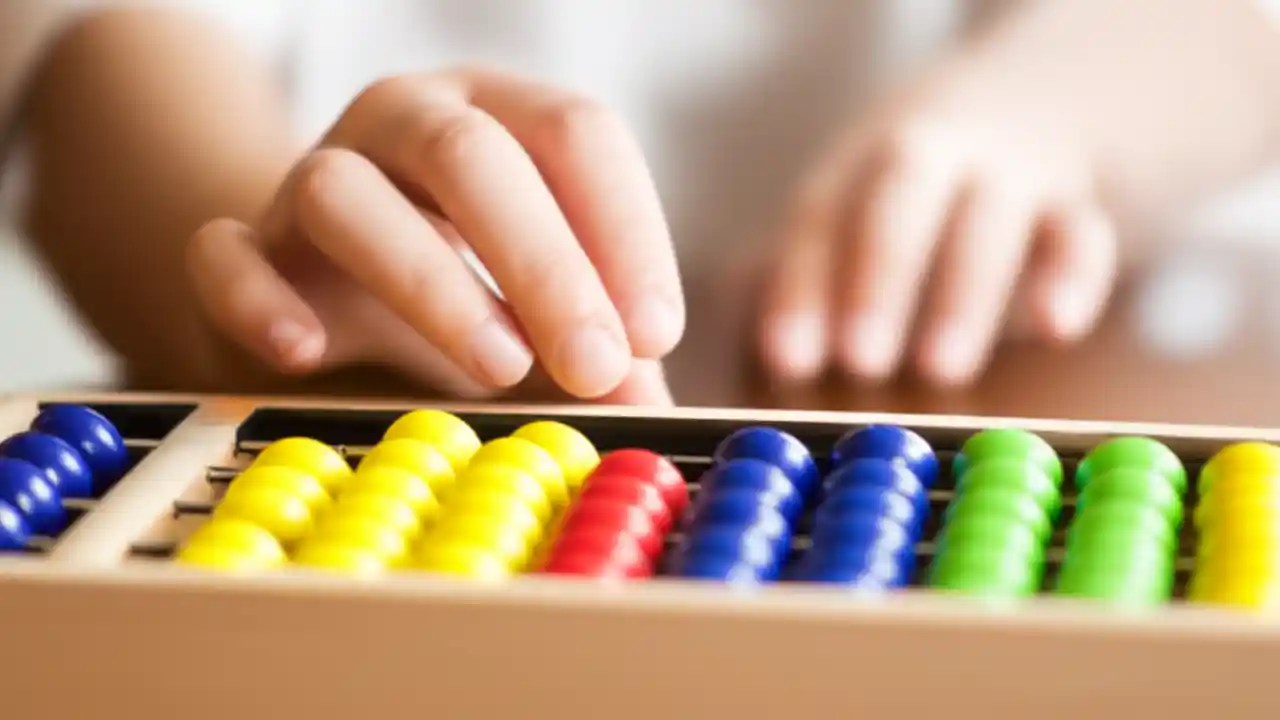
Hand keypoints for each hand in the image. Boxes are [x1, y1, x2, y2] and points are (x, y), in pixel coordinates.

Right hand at [186, 68, 682, 402]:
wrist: (317, 301)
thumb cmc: (456, 299)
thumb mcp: (540, 317)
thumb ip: (600, 358)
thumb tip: (653, 411)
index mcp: (496, 117)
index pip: (574, 132)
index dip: (624, 229)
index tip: (654, 334)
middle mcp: (403, 125)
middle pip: (469, 155)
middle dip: (545, 264)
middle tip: (596, 367)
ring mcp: (309, 179)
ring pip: (343, 191)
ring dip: (429, 282)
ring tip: (499, 368)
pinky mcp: (238, 250)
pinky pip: (222, 253)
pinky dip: (259, 299)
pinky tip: (307, 354)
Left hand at [760, 35, 1117, 386]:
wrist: (1037, 103)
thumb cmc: (914, 195)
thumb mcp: (855, 213)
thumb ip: (812, 280)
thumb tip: (756, 362)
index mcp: (858, 166)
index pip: (819, 220)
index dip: (801, 291)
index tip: (787, 361)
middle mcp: (930, 159)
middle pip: (899, 203)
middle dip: (878, 281)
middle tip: (860, 361)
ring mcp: (1006, 176)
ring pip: (988, 223)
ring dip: (963, 296)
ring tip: (941, 369)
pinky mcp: (1073, 204)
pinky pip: (1080, 233)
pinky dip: (1073, 276)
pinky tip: (1057, 327)